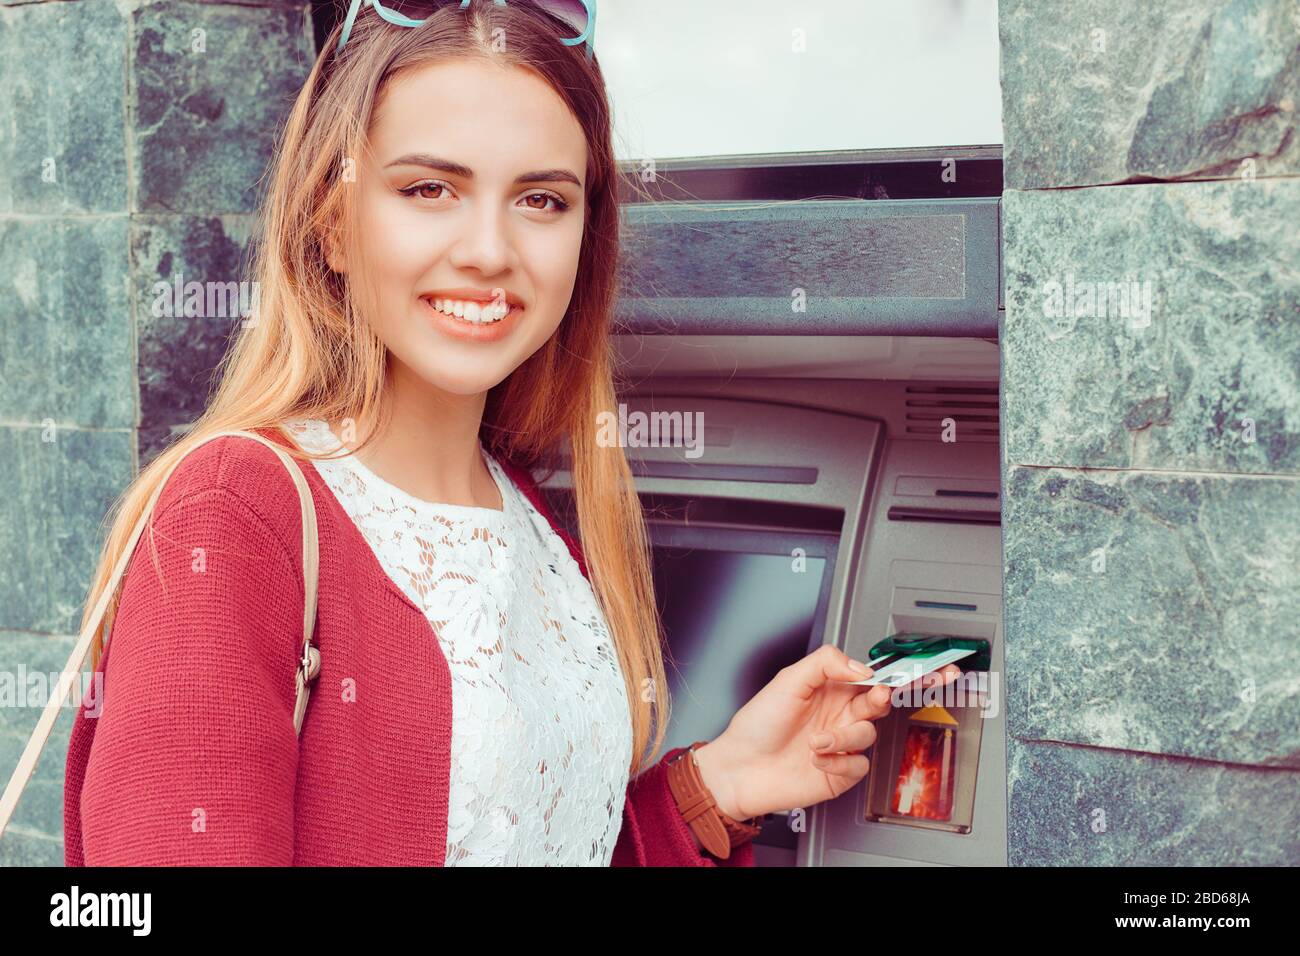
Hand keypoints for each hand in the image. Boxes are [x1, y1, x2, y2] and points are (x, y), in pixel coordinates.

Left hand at [693, 644, 962, 819]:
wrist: (742, 767)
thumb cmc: (758, 723)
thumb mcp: (788, 679)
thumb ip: (826, 663)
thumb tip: (861, 666)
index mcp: (832, 686)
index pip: (875, 674)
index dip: (905, 671)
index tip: (932, 666)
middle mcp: (841, 713)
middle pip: (883, 701)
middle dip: (885, 698)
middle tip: (877, 696)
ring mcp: (844, 742)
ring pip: (868, 734)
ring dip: (842, 737)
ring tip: (815, 741)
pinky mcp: (843, 770)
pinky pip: (859, 763)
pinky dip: (838, 761)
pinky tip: (817, 758)